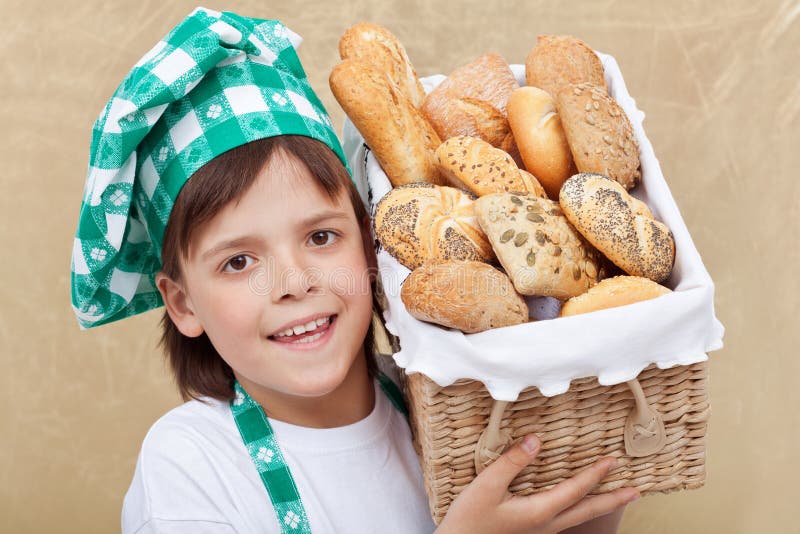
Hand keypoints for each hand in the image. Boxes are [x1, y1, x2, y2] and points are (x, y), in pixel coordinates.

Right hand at [435, 435, 639, 533]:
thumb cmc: (469, 519)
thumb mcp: (487, 485)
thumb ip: (513, 461)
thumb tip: (536, 439)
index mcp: (539, 511)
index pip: (576, 490)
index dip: (595, 474)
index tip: (613, 461)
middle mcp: (545, 525)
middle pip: (587, 511)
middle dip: (613, 500)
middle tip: (635, 492)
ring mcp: (539, 532)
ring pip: (578, 518)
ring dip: (599, 506)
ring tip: (615, 498)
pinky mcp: (530, 533)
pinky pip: (564, 521)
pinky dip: (579, 511)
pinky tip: (574, 506)